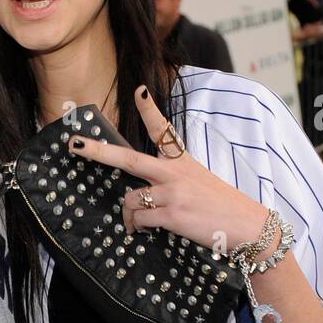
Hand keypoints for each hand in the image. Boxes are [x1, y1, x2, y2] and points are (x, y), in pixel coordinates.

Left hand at [66, 85, 271, 253]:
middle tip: (74, 144)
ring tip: (139, 224)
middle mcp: (174, 173)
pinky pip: (140, 219)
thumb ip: (172, 181)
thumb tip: (142, 196)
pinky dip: (140, 228)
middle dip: (97, 151)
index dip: (149, 109)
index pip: (164, 131)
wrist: (249, 227)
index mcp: (182, 161)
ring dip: (129, 216)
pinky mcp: (171, 214)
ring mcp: (172, 192)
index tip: (139, 91)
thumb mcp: (200, 182)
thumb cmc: (223, 207)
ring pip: (129, 200)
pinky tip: (150, 231)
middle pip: (127, 158)